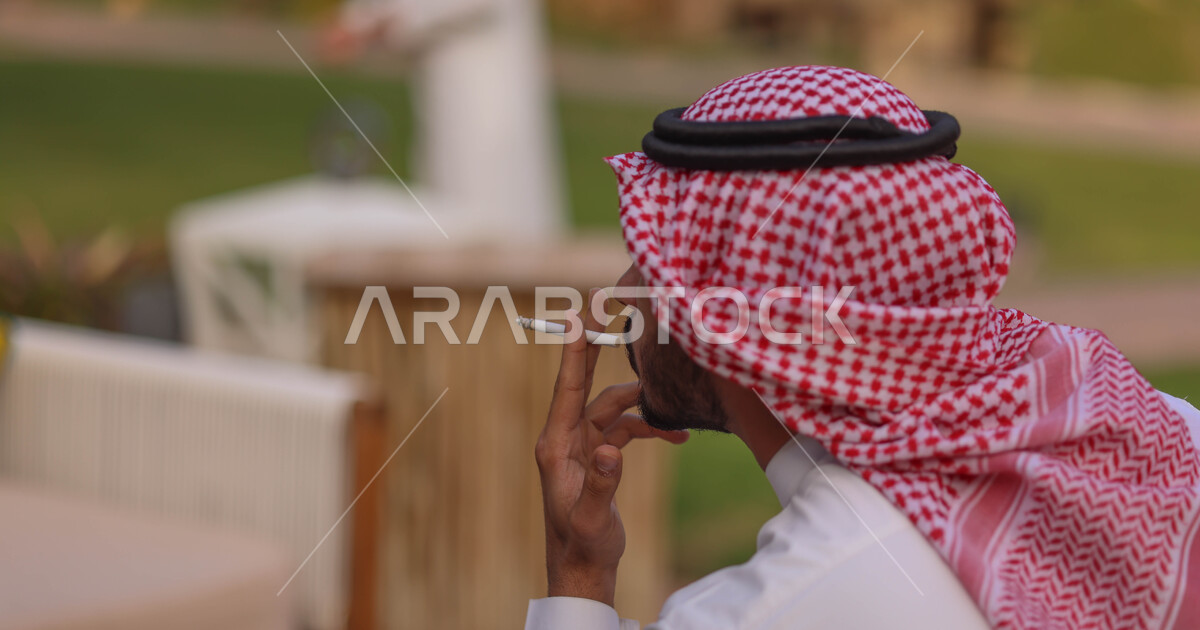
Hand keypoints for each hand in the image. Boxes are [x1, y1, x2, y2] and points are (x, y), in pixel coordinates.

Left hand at [534, 291, 688, 605]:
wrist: (584, 567)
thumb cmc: (583, 544)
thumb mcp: (592, 518)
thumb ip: (603, 484)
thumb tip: (612, 451)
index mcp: (556, 446)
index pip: (567, 389)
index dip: (574, 353)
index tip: (578, 318)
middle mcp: (565, 439)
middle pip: (589, 388)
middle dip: (605, 357)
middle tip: (617, 323)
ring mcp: (582, 446)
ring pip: (613, 409)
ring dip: (643, 408)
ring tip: (676, 419)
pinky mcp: (598, 456)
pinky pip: (624, 429)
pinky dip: (648, 428)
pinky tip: (675, 436)